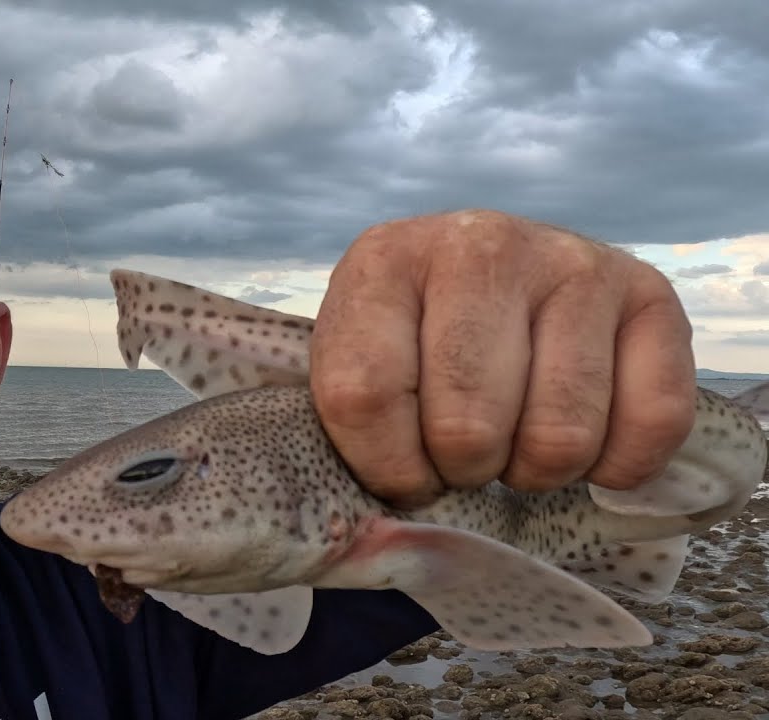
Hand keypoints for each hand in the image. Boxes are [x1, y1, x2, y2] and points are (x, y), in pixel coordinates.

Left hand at [309, 209, 695, 509]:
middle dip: (463, 469)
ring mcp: (571, 263)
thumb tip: (389, 521)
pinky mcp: (648, 292)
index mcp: (385, 262)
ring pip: (560, 435)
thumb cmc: (411, 342)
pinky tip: (587, 443)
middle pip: (467, 425)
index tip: (402, 470)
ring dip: (535, 471)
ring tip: (517, 440)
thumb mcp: (352, 364)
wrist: (489, 283)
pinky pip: (653, 421)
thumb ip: (349, 426)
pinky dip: (618, 465)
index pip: (366, 395)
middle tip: (464, 452)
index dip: (386, 466)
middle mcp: (481, 247)